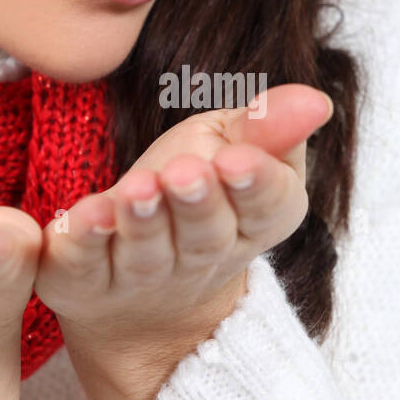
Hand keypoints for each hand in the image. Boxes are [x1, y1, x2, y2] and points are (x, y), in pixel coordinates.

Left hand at [33, 84, 332, 399]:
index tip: (240, 160)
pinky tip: (84, 215)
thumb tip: (316, 101)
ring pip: (146, 252)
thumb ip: (268, 128)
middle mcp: (198, 260)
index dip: (255, 185)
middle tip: (188, 172)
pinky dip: (83, 242)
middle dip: (198, 203)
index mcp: (250, 225)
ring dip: (144, 220)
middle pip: (206, 235)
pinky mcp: (83, 284)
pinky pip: (82, 267)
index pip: (267, 209)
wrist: (138, 298)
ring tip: (139, 188)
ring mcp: (139, 279)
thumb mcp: (234, 153)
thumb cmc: (195, 201)